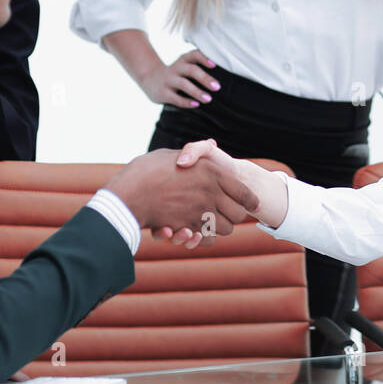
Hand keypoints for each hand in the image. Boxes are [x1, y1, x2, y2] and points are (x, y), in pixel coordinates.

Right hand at [105, 148, 258, 245]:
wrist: (128, 195)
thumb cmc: (146, 172)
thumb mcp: (173, 154)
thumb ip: (194, 153)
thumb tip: (211, 144)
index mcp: (211, 171)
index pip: (244, 191)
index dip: (251, 201)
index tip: (255, 206)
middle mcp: (211, 192)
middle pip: (238, 214)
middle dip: (233, 216)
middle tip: (226, 214)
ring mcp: (201, 212)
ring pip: (225, 229)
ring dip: (219, 228)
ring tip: (209, 223)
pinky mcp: (189, 229)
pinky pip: (208, 239)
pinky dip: (204, 238)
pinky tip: (195, 232)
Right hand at [137, 49, 219, 107]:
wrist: (148, 78)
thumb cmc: (175, 73)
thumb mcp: (183, 66)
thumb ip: (197, 67)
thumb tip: (221, 80)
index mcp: (183, 60)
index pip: (194, 55)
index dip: (204, 58)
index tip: (214, 65)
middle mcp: (176, 68)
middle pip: (191, 70)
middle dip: (205, 78)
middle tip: (217, 87)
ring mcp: (168, 80)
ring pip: (184, 84)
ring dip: (197, 92)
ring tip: (208, 99)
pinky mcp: (163, 93)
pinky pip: (176, 98)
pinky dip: (186, 102)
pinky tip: (196, 105)